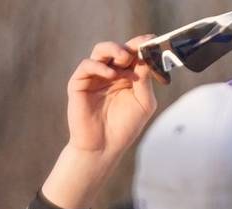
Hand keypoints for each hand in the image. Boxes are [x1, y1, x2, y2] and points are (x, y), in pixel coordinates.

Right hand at [42, 38, 159, 208]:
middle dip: (128, 46)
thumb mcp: (144, 102)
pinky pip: (87, 65)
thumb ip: (145, 80)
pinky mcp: (79, 83)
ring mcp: (94, 77)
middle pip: (117, 48)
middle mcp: (110, 73)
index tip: (151, 39)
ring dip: (114, 49)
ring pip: (100, 50)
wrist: (104, 147)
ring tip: (124, 58)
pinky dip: (100, 66)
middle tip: (137, 50)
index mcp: (127, 77)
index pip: (133, 54)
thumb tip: (147, 57)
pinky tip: (111, 75)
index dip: (141, 45)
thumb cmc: (125, 127)